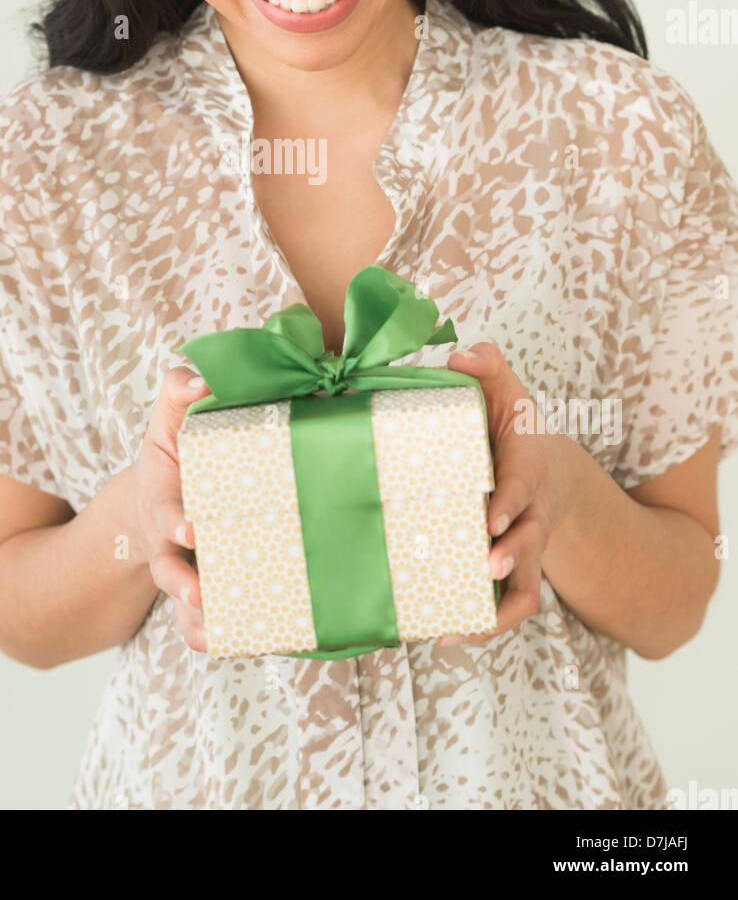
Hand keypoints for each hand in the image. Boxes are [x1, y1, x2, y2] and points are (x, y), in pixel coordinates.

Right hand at [132, 365, 211, 651]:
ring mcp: (183, 568)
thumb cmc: (177, 454)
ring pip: (182, 600)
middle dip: (180, 581)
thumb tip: (200, 379)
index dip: (174, 520)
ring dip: (194, 618)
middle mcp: (169, 539)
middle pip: (167, 568)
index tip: (189, 530)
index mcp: (165, 497)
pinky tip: (228, 644)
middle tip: (197, 592)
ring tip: (213, 629)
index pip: (165, 509)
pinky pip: (200, 622)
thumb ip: (179, 392)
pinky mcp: (202, 589)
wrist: (160, 497)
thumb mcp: (170, 419)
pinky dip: (209, 636)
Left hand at [440, 343, 574, 646]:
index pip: (523, 488)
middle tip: (484, 565)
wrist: (546, 467)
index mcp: (527, 469)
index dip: (511, 504)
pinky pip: (510, 608)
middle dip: (511, 556)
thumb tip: (459, 356)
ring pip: (527, 590)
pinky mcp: (513, 570)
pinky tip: (444, 634)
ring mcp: (525, 548)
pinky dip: (484, 627)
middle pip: (531, 543)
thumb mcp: (506, 390)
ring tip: (453, 626)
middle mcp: (532, 516)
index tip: (491, 518)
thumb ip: (487, 366)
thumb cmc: (514, 428)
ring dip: (496, 611)